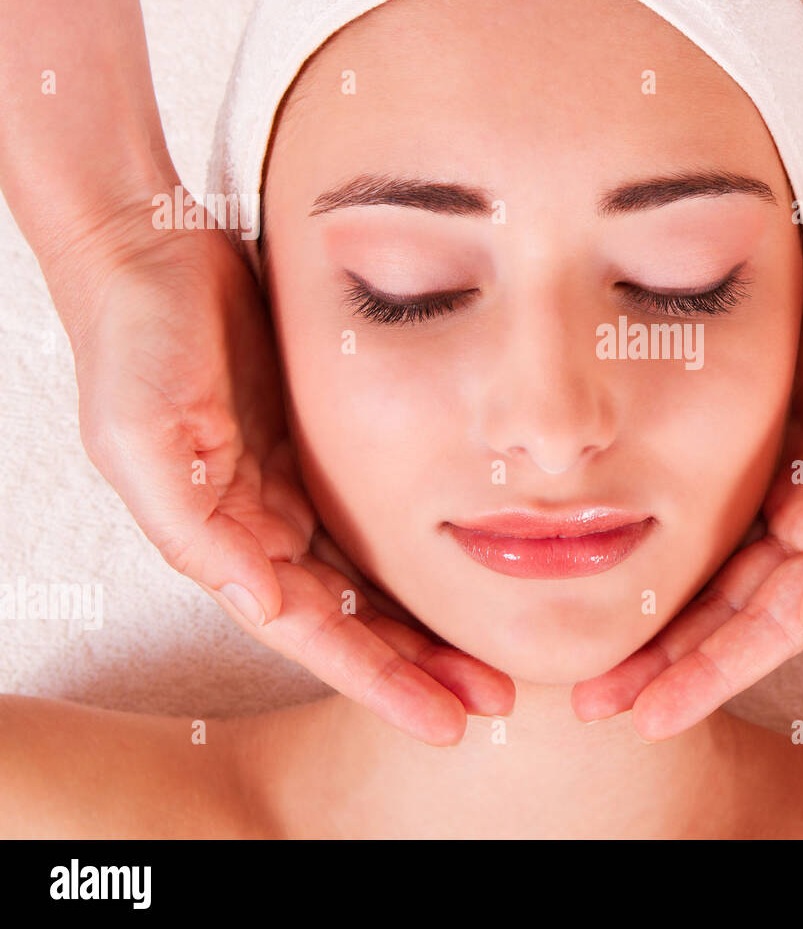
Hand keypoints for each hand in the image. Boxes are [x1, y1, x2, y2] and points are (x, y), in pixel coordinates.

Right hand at [58, 188, 512, 743]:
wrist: (153, 253)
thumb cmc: (137, 340)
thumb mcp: (144, 433)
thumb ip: (194, 528)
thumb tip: (263, 605)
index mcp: (224, 539)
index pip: (312, 631)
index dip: (376, 679)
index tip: (443, 720)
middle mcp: (265, 526)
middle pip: (354, 618)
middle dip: (418, 667)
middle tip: (493, 700)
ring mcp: (298, 488)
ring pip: (375, 576)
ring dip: (429, 623)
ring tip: (495, 661)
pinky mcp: (327, 445)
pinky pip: (383, 514)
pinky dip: (423, 552)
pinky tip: (471, 569)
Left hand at [572, 170, 802, 738]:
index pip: (773, 625)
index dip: (712, 673)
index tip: (649, 716)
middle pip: (732, 608)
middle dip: (670, 659)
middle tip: (595, 700)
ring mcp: (794, 475)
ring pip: (715, 563)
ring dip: (663, 610)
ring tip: (599, 651)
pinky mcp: (769, 430)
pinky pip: (714, 498)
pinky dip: (672, 533)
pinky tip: (626, 556)